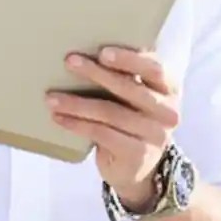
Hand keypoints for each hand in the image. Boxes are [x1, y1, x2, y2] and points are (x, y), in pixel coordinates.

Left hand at [47, 47, 179, 209]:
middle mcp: (168, 111)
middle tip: (69, 62)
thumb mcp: (136, 98)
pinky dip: (77, 124)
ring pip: (110, 112)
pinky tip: (59, 118)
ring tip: (51, 97)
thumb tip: (84, 53)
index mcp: (169, 88)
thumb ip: (126, 76)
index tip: (102, 52)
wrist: (138, 169)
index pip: (154, 68)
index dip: (128, 59)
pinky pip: (101, 133)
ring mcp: (155, 135)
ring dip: (76, 103)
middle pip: (129, 88)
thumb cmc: (131, 120)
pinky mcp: (137, 154)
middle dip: (96, 73)